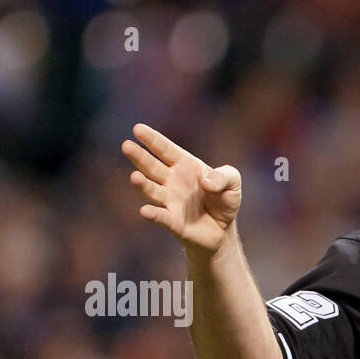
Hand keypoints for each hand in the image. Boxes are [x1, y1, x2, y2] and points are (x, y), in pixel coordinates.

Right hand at [121, 124, 241, 253]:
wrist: (223, 229)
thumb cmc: (224, 199)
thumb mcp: (233, 182)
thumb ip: (223, 177)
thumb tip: (206, 183)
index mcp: (183, 165)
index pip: (165, 149)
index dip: (152, 140)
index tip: (138, 129)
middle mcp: (171, 181)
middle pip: (151, 167)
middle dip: (139, 157)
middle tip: (126, 146)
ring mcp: (169, 201)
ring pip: (151, 190)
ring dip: (142, 184)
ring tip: (134, 177)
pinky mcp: (173, 222)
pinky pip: (161, 217)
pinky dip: (153, 215)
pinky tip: (145, 212)